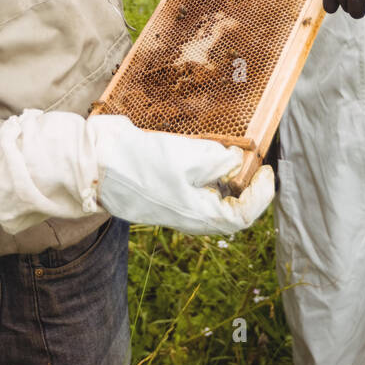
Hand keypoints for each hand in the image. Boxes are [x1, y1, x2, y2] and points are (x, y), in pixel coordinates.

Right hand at [93, 115, 273, 233]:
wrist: (96, 164)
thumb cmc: (140, 164)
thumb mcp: (189, 157)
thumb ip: (219, 159)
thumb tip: (235, 160)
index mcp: (199, 216)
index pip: (244, 215)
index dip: (261, 194)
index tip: (267, 169)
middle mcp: (191, 215)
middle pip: (231, 207)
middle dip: (246, 182)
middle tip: (252, 156)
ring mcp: (177, 202)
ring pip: (213, 194)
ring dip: (226, 174)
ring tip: (230, 149)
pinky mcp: (166, 188)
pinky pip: (196, 183)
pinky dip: (206, 168)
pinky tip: (204, 148)